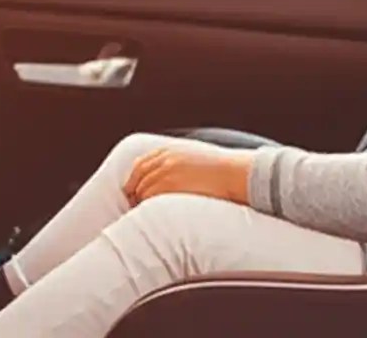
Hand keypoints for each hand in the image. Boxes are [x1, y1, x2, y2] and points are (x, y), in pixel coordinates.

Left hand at [123, 148, 253, 205]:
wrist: (235, 174)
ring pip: (142, 190)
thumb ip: (181, 162)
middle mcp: (165, 159)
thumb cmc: (223, 170)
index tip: (131, 190)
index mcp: (170, 150)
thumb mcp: (197, 156)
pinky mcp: (170, 186)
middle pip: (138, 177)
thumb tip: (175, 176)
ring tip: (143, 214)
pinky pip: (150, 199)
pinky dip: (147, 207)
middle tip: (134, 206)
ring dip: (140, 202)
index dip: (133, 179)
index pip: (141, 164)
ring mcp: (166, 172)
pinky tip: (151, 215)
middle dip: (134, 192)